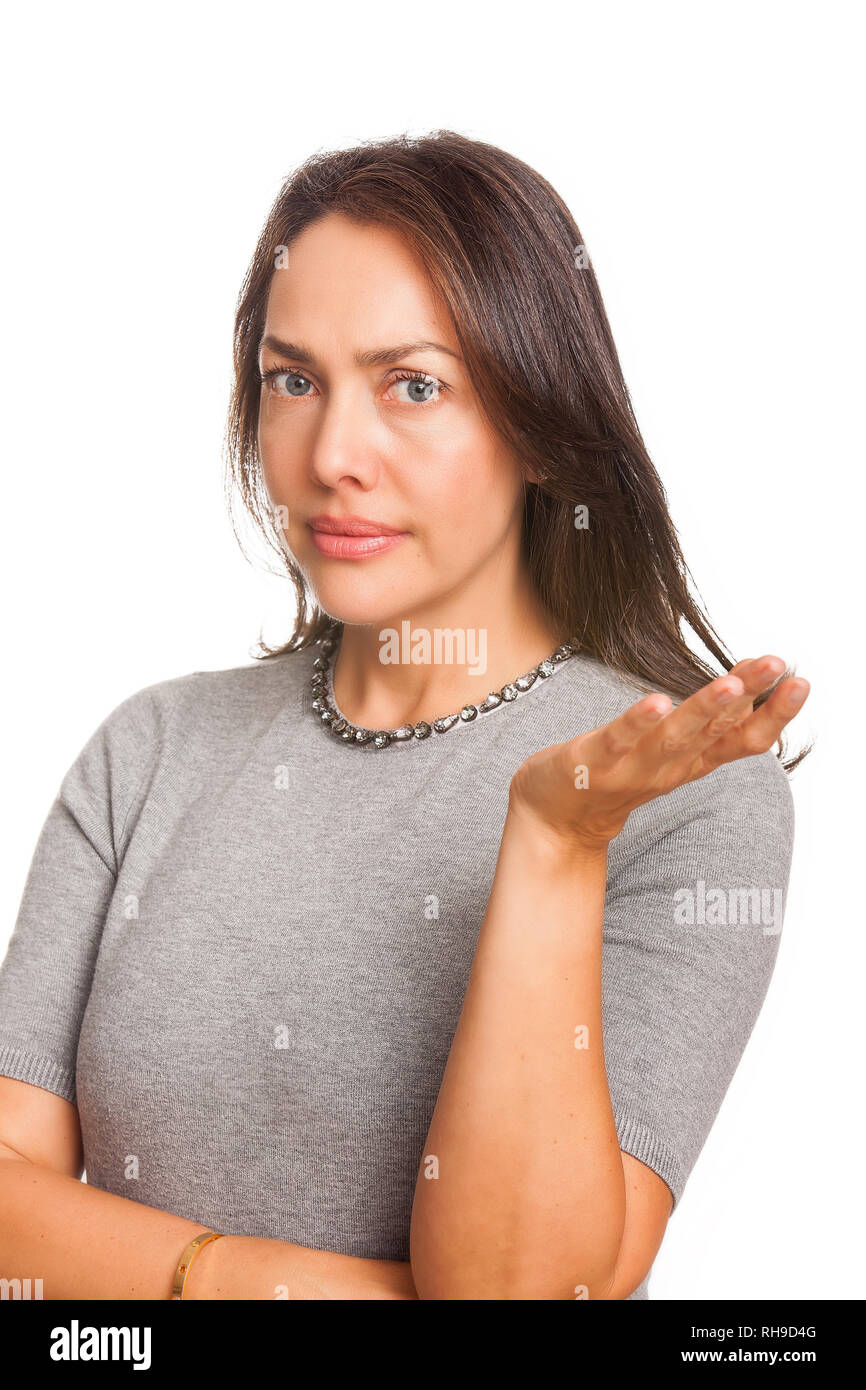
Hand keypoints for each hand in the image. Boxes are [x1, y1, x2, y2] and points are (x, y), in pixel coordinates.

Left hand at [507, 655, 809, 858]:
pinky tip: (656, 702)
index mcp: (691, 762)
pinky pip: (617, 740)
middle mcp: (668, 766)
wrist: (555, 822)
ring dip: (703, 710)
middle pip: (715, 730)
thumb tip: (746, 683)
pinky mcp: (591, 762)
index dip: (774, 714)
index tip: (801, 682)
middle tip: (778, 665)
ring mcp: (631, 767)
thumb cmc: (618, 775)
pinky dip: (637, 723)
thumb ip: (707, 722)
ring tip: (730, 685)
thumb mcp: (671, 750)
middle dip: (749, 697)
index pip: (742, 739)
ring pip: (674, 737)